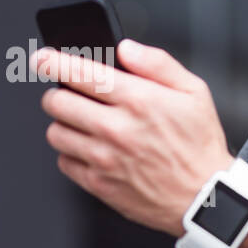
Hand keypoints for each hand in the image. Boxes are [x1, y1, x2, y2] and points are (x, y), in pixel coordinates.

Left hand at [32, 39, 233, 235]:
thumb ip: (157, 63)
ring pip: (56, 133)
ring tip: (82, 124)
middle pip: (57, 102)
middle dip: (57, 93)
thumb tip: (125, 48)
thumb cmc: (199, 145)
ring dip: (63, 124)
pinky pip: (64, 161)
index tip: (42, 58)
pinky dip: (71, 153)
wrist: (205, 199)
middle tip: (68, 95)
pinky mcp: (99, 184)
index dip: (53, 62)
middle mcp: (117, 129)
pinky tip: (91, 149)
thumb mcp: (194, 92)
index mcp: (139, 100)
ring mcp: (104, 159)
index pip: (81, 73)